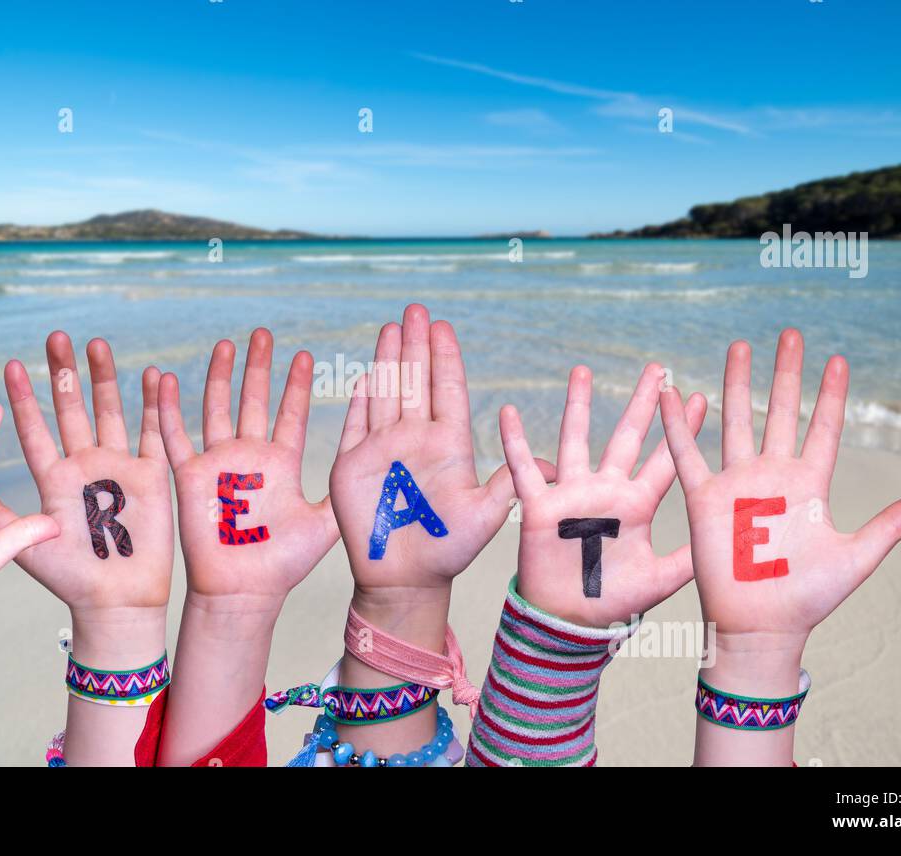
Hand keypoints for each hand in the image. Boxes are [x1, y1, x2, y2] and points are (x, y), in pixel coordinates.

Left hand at [0, 333, 173, 618]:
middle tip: (56, 336)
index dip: (23, 399)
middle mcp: (86, 465)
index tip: (11, 365)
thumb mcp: (26, 548)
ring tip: (96, 344)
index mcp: (55, 478)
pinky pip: (155, 433)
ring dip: (105, 378)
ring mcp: (120, 467)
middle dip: (65, 373)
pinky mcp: (152, 476)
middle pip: (73, 409)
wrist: (118, 601)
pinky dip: (156, 405)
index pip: (35, 429)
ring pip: (112, 412)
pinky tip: (156, 376)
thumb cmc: (71, 581)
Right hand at [157, 327, 338, 605]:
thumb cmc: (284, 564)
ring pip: (217, 408)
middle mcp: (250, 457)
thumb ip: (342, 490)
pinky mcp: (190, 477)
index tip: (304, 355)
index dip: (296, 385)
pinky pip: (175, 437)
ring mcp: (219, 464)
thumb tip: (375, 461)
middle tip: (264, 333)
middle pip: (253, 400)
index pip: (290, 413)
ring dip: (220, 377)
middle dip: (258, 367)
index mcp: (281, 463)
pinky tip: (166, 379)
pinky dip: (167, 409)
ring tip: (225, 345)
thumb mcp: (324, 523)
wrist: (244, 592)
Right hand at [330, 305, 539, 598]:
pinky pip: (355, 423)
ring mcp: (382, 449)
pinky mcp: (352, 465)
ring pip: (386, 393)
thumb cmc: (448, 551)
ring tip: (392, 327)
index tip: (444, 327)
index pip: (447, 390)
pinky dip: (359, 399)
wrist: (404, 579)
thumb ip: (509, 484)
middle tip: (417, 309)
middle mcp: (415, 439)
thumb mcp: (485, 515)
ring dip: (388, 360)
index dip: (444, 358)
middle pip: (415, 381)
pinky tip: (365, 373)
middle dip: (415, 345)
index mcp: (447, 445)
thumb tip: (548, 460)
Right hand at [500, 362, 707, 626]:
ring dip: (578, 405)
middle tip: (658, 369)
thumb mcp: (662, 578)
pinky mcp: (540, 507)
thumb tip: (733, 541)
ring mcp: (573, 495)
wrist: (568, 622)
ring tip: (582, 371)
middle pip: (626, 437)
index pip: (664, 460)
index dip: (680, 430)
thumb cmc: (615, 602)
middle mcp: (607, 492)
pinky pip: (524, 468)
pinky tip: (508, 413)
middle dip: (641, 403)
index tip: (699, 397)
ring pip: (576, 440)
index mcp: (637, 505)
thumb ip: (691, 558)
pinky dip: (515, 442)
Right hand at [659, 329, 900, 660]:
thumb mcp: (855, 558)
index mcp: (810, 487)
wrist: (759, 626)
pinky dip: (679, 425)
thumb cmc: (807, 599)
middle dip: (785, 374)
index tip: (837, 361)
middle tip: (790, 334)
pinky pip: (689, 455)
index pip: (823, 429)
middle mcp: (773, 477)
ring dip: (737, 384)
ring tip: (740, 346)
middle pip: (780, 413)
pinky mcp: (704, 499)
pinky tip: (674, 393)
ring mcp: (737, 484)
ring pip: (736, 422)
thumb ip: (887, 526)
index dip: (830, 396)